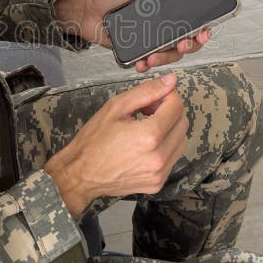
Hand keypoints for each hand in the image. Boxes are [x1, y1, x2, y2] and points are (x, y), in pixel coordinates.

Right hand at [43, 73, 188, 217]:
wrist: (80, 174)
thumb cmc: (93, 140)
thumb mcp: (116, 107)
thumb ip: (147, 91)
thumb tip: (171, 80)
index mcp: (149, 135)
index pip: (176, 106)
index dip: (168, 95)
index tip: (155, 95)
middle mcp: (159, 156)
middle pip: (182, 123)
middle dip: (169, 111)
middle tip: (147, 110)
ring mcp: (160, 173)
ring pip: (181, 140)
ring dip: (169, 129)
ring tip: (146, 127)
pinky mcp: (157, 183)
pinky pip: (173, 157)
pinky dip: (165, 146)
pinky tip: (145, 144)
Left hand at [54, 0, 211, 71]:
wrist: (85, 9)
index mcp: (166, 7)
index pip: (192, 20)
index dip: (202, 27)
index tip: (203, 32)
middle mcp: (161, 24)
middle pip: (186, 40)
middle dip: (188, 46)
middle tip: (182, 44)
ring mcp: (149, 39)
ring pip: (169, 54)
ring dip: (165, 58)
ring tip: (153, 57)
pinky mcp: (135, 50)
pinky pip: (148, 62)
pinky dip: (147, 65)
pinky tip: (142, 63)